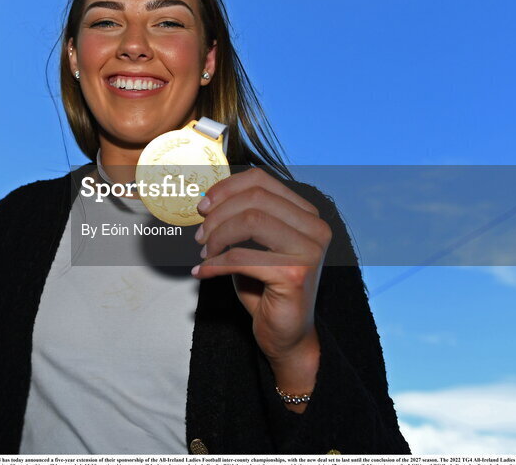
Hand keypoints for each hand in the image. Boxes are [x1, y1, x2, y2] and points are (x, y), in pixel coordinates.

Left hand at [191, 167, 330, 387]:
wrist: (287, 335)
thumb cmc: (267, 287)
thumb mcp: (255, 244)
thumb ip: (243, 217)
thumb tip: (207, 198)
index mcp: (307, 213)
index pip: (262, 180)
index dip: (226, 188)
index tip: (203, 205)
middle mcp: (315, 228)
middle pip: (255, 199)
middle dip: (218, 215)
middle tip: (199, 235)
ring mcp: (308, 250)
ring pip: (250, 221)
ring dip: (218, 236)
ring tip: (204, 253)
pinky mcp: (294, 275)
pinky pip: (241, 258)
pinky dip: (214, 264)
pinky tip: (202, 272)